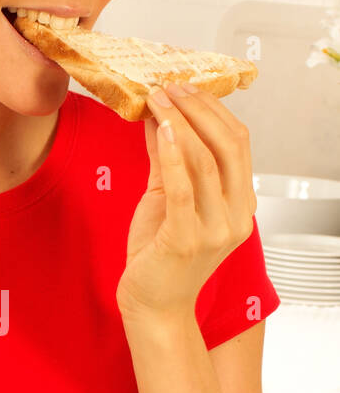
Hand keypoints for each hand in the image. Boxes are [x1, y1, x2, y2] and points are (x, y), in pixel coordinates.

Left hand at [115, 83, 257, 323]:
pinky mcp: (187, 239)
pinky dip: (173, 154)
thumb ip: (167, 160)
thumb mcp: (166, 198)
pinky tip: (159, 129)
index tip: (186, 87)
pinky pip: (184, 188)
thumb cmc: (160, 255)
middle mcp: (236, 217)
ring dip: (181, 123)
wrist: (152, 306)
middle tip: (171, 86)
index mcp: (240, 205)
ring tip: (157, 99)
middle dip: (199, 110)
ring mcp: (215, 230)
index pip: (239, 144)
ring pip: (207, 161)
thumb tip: (159, 115)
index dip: (213, 110)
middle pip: (229, 146)